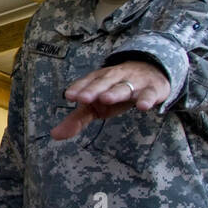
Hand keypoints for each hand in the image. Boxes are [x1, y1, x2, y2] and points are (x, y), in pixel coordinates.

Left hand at [51, 60, 170, 140]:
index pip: (87, 82)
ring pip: (124, 87)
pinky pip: (149, 94)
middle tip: (83, 98)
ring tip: (106, 98)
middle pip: (103, 82)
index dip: (79, 88)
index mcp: (99, 79)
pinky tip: (142, 107)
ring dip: (115, 92)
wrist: (152, 72)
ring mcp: (134, 82)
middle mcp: (115, 78)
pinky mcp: (152, 89)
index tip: (69, 96)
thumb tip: (54, 135)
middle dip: (93, 89)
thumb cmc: (116, 91)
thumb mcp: (96, 105)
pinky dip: (146, 99)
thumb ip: (77, 120)